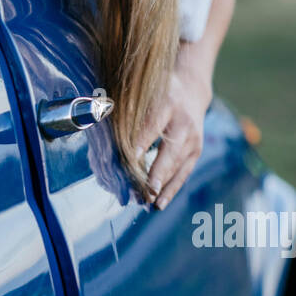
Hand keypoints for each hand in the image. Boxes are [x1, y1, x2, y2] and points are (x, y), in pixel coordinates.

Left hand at [136, 62, 211, 208]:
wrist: (191, 91)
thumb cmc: (158, 92)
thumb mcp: (144, 92)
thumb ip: (127, 109)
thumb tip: (99, 124)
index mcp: (168, 105)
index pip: (153, 127)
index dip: (142, 143)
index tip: (130, 159)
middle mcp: (184, 124)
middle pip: (170, 152)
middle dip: (157, 173)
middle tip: (146, 192)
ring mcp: (193, 140)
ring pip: (177, 167)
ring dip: (163, 187)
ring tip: (150, 203)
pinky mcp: (196, 152)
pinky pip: (183, 174)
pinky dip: (171, 190)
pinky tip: (159, 203)